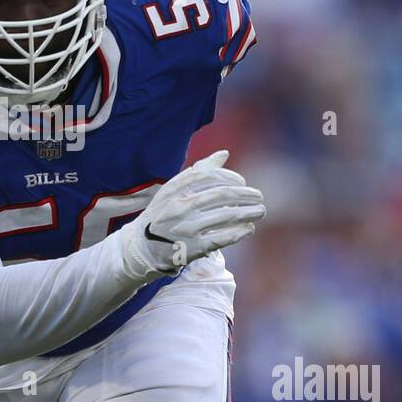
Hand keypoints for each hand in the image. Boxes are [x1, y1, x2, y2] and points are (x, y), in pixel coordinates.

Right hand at [119, 150, 265, 277]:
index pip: (210, 176)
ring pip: (226, 217)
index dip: (231, 178)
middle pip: (222, 195)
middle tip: (259, 197)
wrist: (141, 247)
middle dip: (245, 195)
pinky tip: (248, 228)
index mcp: (175, 188)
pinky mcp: (192, 248)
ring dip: (248, 213)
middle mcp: (180, 206)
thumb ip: (198, 171)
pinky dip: (239, 232)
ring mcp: (186, 228)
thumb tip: (224, 154)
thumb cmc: (162, 214)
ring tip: (260, 211)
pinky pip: (222, 238)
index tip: (242, 182)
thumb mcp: (173, 189)